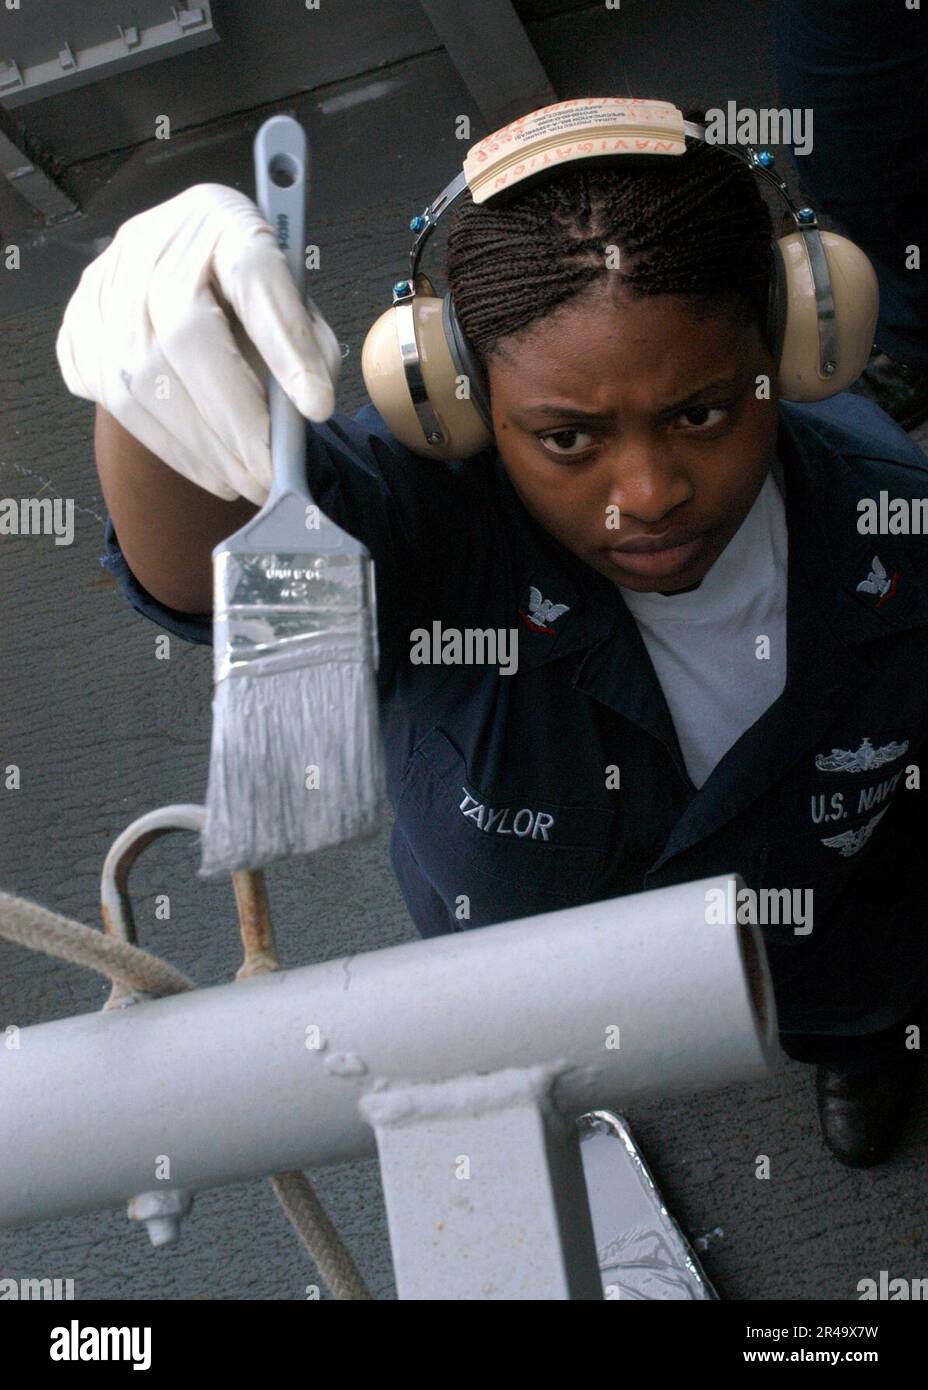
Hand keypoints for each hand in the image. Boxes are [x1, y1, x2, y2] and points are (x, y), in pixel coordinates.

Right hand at [56, 182, 340, 504]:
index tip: (319, 407)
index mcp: (221, 220)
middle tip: (270, 476)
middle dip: (235, 421)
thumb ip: (309, 346)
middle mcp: (153, 243)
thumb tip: (307, 407)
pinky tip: (205, 466)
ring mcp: (104, 284)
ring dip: (199, 446)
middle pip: (187, 334)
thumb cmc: (246, 298)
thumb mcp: (294, 306)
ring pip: (141, 376)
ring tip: (242, 482)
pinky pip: (112, 398)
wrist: (174, 277)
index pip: (254, 274)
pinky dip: (165, 444)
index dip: (287, 344)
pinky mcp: (78, 325)